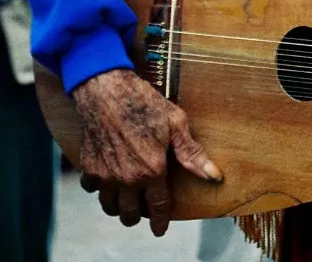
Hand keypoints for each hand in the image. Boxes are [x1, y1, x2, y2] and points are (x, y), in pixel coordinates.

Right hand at [73, 68, 221, 235]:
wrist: (106, 90)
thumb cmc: (143, 102)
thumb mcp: (175, 123)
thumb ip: (192, 154)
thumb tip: (214, 175)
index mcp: (151, 171)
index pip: (158, 208)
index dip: (160, 222)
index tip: (160, 229)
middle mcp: (127, 179)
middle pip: (130, 215)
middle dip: (138, 215)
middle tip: (143, 207)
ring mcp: (105, 176)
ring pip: (110, 207)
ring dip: (118, 206)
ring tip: (126, 197)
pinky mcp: (89, 167)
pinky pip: (92, 190)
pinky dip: (100, 188)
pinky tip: (108, 177)